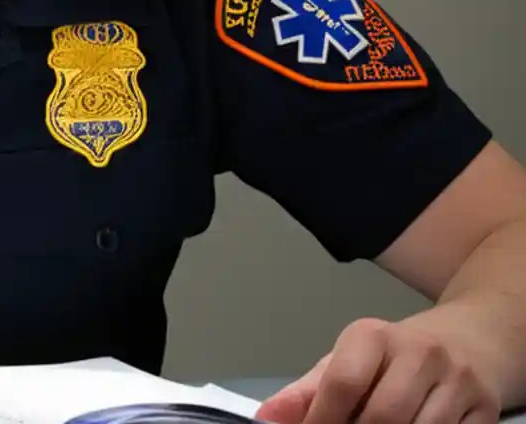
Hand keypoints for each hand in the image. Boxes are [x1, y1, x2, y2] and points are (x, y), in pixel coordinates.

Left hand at [255, 318, 500, 423]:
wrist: (469, 339)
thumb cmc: (395, 356)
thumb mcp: (348, 360)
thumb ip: (307, 391)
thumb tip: (267, 417)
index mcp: (374, 336)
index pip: (343, 383)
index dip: (321, 419)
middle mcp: (420, 352)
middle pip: (383, 416)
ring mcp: (457, 381)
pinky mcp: (484, 408)